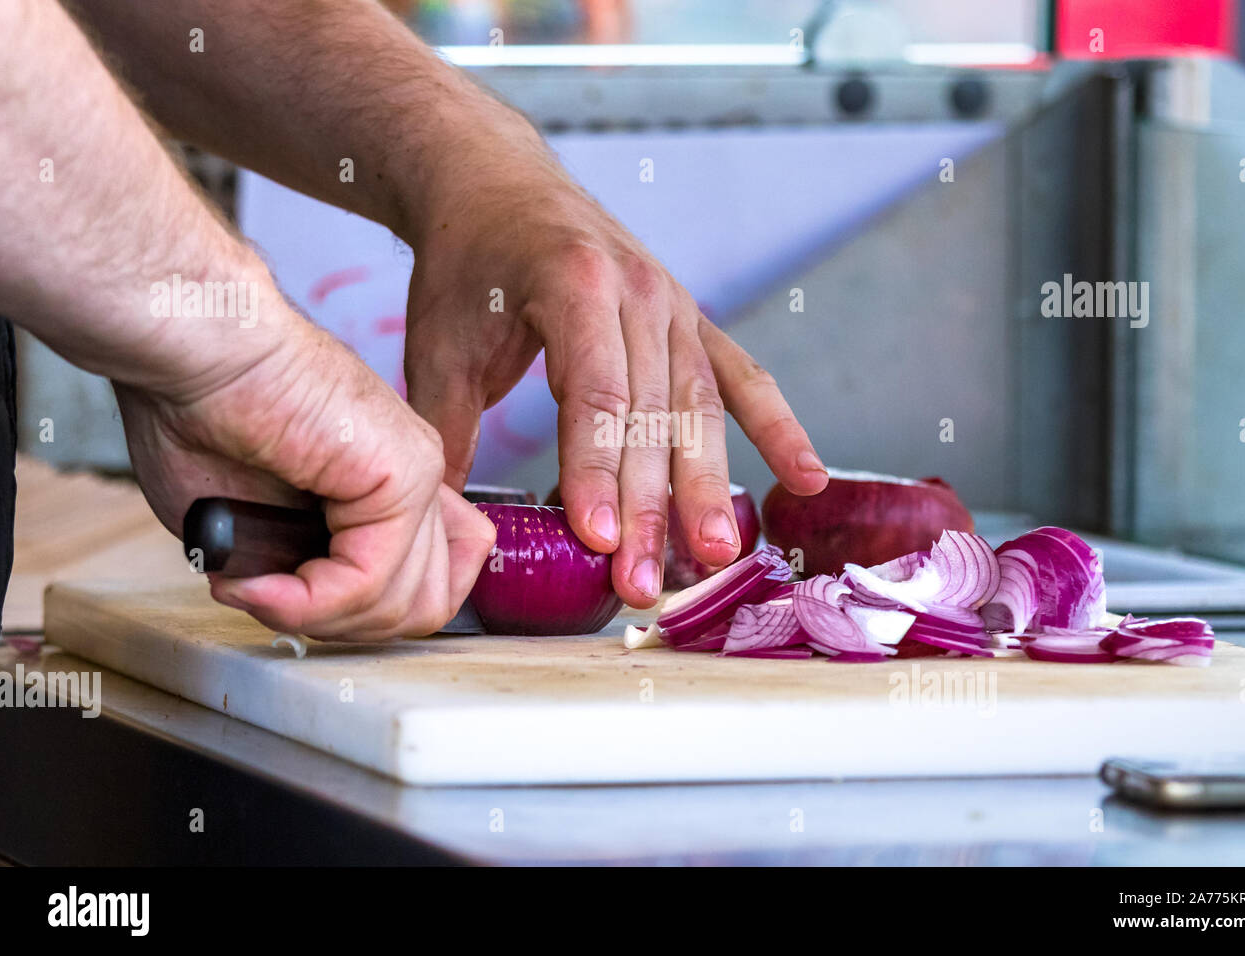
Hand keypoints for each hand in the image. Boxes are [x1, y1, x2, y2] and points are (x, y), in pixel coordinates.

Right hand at [116, 305, 495, 640]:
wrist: (191, 347)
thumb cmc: (202, 414)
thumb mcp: (259, 520)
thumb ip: (313, 567)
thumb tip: (324, 609)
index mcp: (390, 484)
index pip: (426, 585)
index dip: (354, 614)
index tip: (285, 598)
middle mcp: (416, 478)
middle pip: (423, 606)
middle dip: (342, 626)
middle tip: (272, 600)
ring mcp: (418, 473)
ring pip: (402, 604)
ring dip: (318, 617)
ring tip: (257, 587)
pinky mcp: (404, 472)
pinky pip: (371, 580)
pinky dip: (311, 601)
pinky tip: (263, 585)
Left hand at [403, 120, 827, 607]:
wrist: (497, 181)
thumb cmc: (467, 262)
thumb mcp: (438, 342)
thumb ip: (447, 430)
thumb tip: (444, 522)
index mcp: (572, 283)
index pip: (595, 395)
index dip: (598, 472)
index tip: (598, 540)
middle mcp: (637, 289)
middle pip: (653, 413)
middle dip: (650, 506)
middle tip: (643, 582)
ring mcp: (674, 303)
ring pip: (699, 407)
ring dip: (708, 487)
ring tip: (716, 555)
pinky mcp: (691, 319)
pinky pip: (742, 377)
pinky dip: (777, 427)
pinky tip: (806, 476)